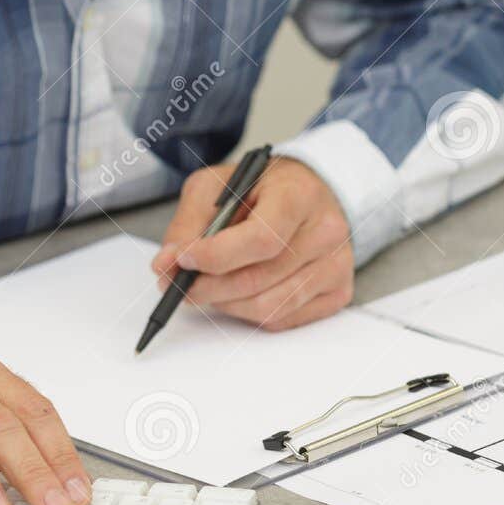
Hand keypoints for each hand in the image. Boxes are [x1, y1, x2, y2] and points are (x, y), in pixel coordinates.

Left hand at [153, 157, 353, 330]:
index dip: (216, 256)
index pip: (261, 239)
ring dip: (224, 303)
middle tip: (176, 283)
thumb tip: (166, 264)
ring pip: (267, 307)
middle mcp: (326, 232)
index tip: (182, 259)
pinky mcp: (337, 292)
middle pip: (259, 279)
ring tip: (205, 286)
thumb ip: (189, 222)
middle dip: (207, 287)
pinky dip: (248, 312)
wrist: (308, 191)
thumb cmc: (261, 188)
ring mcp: (336, 265)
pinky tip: (236, 291)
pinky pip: (282, 319)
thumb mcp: (218, 184)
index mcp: (299, 195)